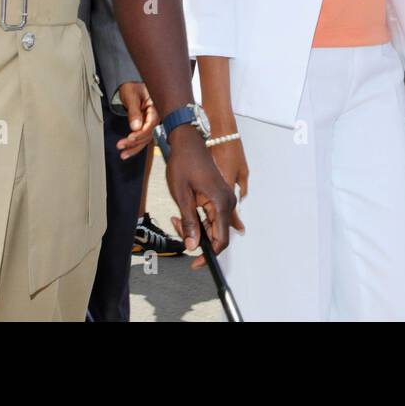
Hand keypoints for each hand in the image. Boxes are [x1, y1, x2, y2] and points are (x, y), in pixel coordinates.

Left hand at [115, 81, 157, 159]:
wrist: (130, 85)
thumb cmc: (132, 87)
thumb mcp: (131, 97)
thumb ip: (134, 112)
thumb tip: (136, 127)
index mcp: (155, 107)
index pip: (151, 123)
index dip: (141, 133)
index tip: (131, 137)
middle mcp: (155, 116)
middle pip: (149, 134)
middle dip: (135, 142)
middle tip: (122, 144)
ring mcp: (150, 122)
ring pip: (145, 139)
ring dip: (134, 147)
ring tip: (123, 153)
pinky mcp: (145, 125)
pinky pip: (142, 137)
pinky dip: (134, 145)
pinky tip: (127, 151)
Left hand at [164, 126, 241, 270]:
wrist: (187, 141)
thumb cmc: (184, 163)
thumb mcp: (181, 195)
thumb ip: (188, 222)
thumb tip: (192, 246)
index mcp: (221, 202)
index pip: (221, 240)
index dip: (209, 255)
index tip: (195, 263)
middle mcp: (227, 201)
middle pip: (216, 234)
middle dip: (196, 238)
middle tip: (176, 227)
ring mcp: (225, 198)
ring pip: (213, 225)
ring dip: (195, 228)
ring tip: (177, 218)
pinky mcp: (219, 196)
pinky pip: (211, 215)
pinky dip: (198, 219)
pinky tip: (183, 213)